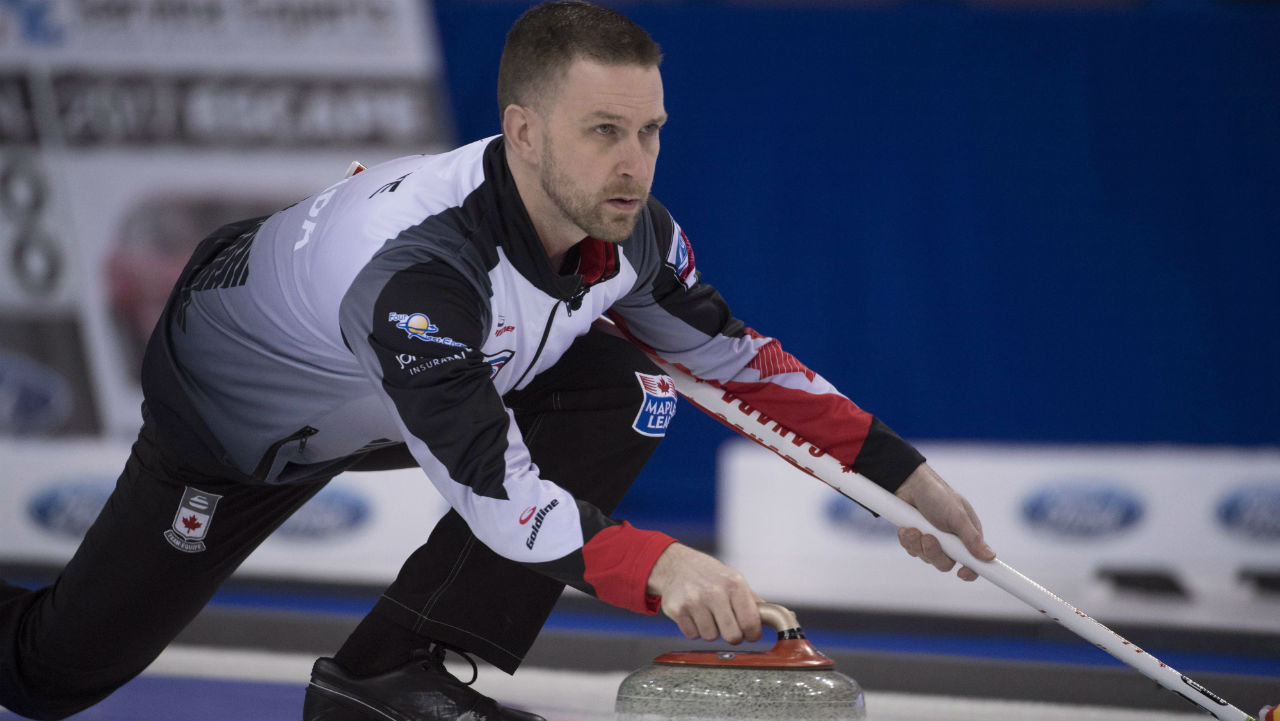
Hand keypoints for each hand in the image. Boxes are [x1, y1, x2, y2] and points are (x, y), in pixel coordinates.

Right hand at [646, 543, 763, 643]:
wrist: (675, 565)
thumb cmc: (710, 575)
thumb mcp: (734, 580)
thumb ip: (753, 601)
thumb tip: (779, 618)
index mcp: (734, 583)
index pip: (750, 622)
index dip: (753, 634)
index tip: (750, 634)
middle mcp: (714, 591)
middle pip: (732, 636)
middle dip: (733, 636)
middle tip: (729, 628)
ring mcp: (694, 601)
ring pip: (711, 637)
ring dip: (712, 631)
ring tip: (708, 615)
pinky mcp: (678, 610)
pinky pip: (692, 636)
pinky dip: (695, 630)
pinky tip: (694, 615)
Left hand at [893, 463, 995, 580]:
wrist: (909, 483)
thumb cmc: (938, 495)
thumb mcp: (957, 515)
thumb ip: (971, 537)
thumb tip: (990, 557)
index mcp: (967, 536)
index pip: (974, 562)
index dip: (970, 571)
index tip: (962, 574)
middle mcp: (951, 542)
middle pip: (945, 564)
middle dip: (934, 553)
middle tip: (928, 537)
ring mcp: (933, 542)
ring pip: (927, 558)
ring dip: (917, 544)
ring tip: (913, 528)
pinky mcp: (916, 540)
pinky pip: (912, 551)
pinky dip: (908, 541)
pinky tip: (905, 528)